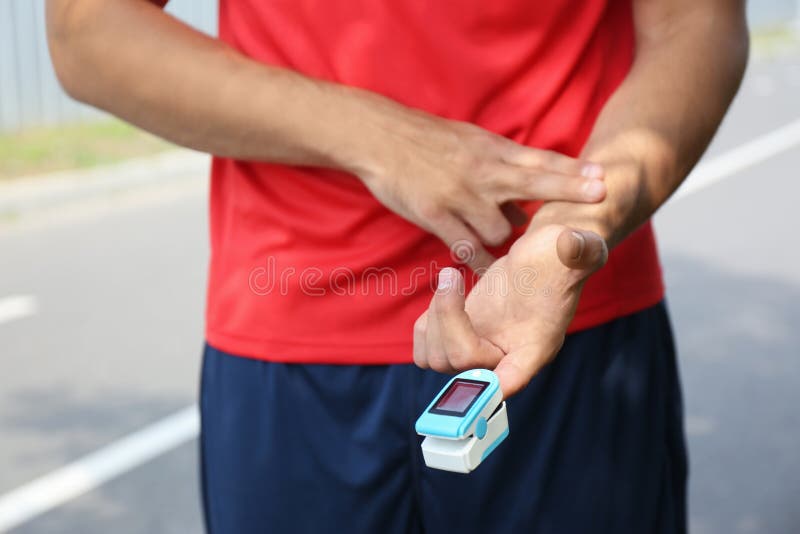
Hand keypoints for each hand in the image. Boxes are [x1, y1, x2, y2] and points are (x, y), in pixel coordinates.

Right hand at [356, 105, 605, 269]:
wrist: (380, 138)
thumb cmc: (429, 142)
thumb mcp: (470, 146)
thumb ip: (502, 175)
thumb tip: (527, 214)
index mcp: (491, 152)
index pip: (539, 160)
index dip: (572, 170)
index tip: (603, 177)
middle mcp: (481, 173)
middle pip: (533, 183)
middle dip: (567, 190)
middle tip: (600, 196)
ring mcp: (459, 196)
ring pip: (500, 230)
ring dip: (506, 240)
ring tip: (499, 244)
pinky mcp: (436, 216)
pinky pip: (467, 248)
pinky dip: (480, 262)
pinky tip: (488, 272)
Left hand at [413, 224, 607, 396]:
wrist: (545, 255)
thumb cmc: (564, 253)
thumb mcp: (576, 246)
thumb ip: (581, 249)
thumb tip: (577, 243)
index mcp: (535, 346)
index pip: (510, 380)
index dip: (488, 387)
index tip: (476, 376)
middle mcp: (505, 355)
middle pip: (459, 363)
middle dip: (447, 319)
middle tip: (452, 277)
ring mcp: (480, 348)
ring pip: (436, 360)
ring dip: (432, 320)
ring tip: (450, 280)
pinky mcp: (459, 336)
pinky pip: (426, 349)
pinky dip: (426, 322)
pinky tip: (446, 290)